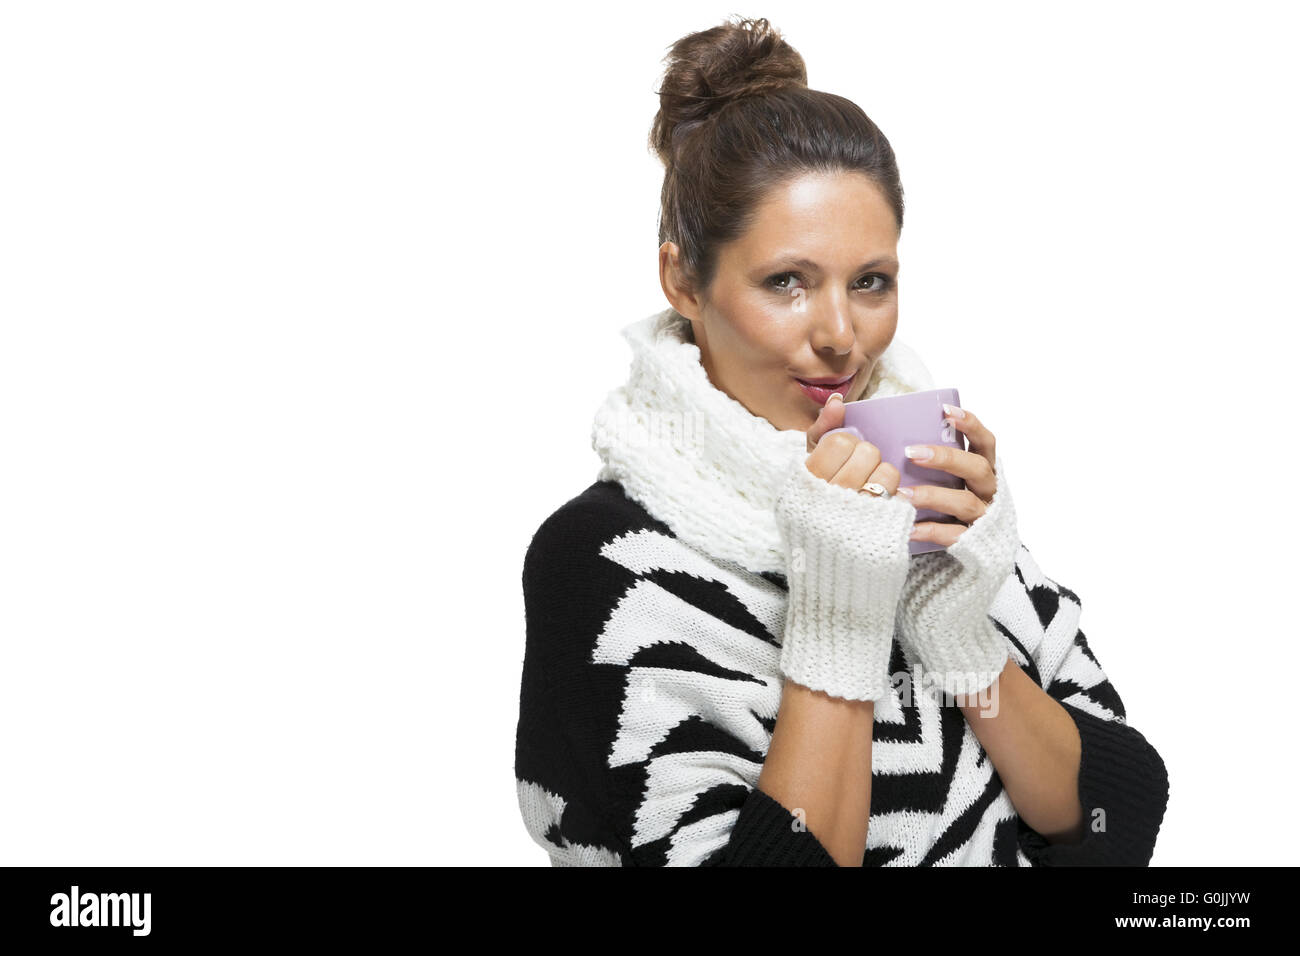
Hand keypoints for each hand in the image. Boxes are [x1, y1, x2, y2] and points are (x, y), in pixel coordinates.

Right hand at [771, 391, 916, 701]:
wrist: (832, 608)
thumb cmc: (817, 545)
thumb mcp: (802, 497)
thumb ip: (817, 448)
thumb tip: (839, 403)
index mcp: (800, 490)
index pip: (832, 442)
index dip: (846, 448)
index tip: (846, 461)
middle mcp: (825, 502)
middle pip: (863, 453)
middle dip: (870, 462)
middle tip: (862, 483)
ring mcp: (855, 517)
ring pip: (886, 471)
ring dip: (886, 482)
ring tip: (872, 504)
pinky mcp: (883, 535)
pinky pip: (900, 497)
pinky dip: (898, 504)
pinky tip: (885, 519)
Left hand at [901, 404, 996, 547]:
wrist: (974, 549)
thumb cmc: (951, 503)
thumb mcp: (950, 479)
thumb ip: (932, 461)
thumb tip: (889, 435)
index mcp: (983, 470)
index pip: (985, 442)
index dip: (971, 424)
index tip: (946, 411)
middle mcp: (988, 490)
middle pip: (977, 468)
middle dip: (946, 458)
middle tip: (911, 452)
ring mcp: (983, 517)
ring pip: (965, 502)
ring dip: (932, 495)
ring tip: (903, 494)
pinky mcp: (973, 542)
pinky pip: (953, 535)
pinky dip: (931, 531)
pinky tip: (909, 528)